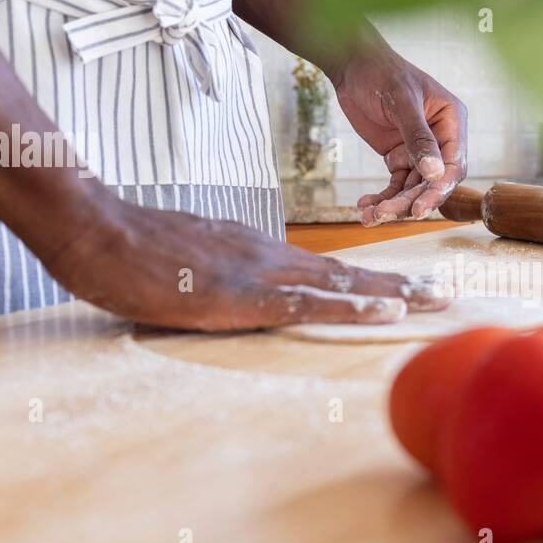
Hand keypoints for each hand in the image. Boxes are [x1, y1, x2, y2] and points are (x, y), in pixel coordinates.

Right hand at [40, 199, 447, 331]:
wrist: (96, 231)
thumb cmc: (134, 250)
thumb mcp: (191, 261)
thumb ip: (225, 275)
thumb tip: (244, 293)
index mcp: (259, 253)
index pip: (326, 271)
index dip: (370, 282)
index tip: (407, 290)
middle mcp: (270, 258)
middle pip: (348, 275)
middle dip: (400, 285)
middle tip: (446, 294)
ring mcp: (260, 273)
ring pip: (341, 285)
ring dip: (394, 293)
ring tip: (436, 299)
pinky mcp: (243, 293)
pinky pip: (308, 303)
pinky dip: (353, 307)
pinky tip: (387, 311)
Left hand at [331, 49, 467, 225]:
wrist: (351, 64)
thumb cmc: (381, 72)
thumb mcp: (401, 102)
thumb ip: (418, 137)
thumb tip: (435, 173)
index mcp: (452, 122)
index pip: (453, 165)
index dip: (438, 190)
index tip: (417, 209)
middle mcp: (440, 139)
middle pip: (431, 182)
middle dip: (408, 201)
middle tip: (383, 215)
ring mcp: (419, 150)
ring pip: (412, 188)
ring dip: (391, 204)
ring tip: (368, 216)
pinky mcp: (398, 156)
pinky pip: (395, 184)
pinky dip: (382, 197)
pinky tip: (365, 207)